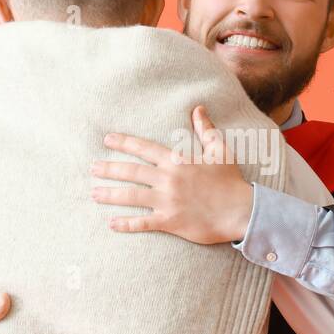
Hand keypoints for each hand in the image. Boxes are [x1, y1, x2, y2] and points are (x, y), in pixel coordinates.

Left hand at [90, 104, 253, 244]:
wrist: (242, 211)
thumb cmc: (231, 181)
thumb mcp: (220, 150)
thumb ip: (206, 129)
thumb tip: (198, 109)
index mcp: (177, 161)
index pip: (144, 148)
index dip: (124, 143)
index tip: (107, 140)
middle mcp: (168, 179)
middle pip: (131, 172)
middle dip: (109, 169)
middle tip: (92, 168)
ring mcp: (167, 201)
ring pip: (131, 196)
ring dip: (110, 195)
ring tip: (94, 193)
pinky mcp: (170, 222)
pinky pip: (143, 223)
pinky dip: (126, 224)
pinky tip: (111, 224)